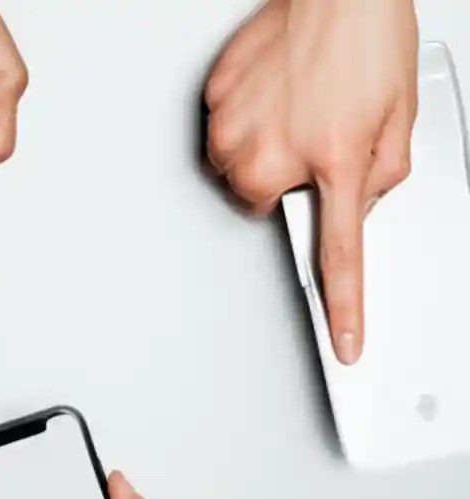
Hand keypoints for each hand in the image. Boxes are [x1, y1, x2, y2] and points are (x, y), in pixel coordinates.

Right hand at [205, 0, 417, 364]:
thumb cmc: (367, 38)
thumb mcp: (400, 116)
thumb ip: (382, 177)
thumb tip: (359, 202)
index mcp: (334, 160)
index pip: (339, 255)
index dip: (344, 307)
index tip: (344, 343)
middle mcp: (276, 151)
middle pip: (261, 203)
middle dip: (283, 181)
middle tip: (310, 141)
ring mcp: (236, 126)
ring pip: (233, 171)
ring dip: (259, 152)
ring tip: (291, 109)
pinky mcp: (214, 102)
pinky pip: (220, 132)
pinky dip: (243, 120)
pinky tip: (272, 91)